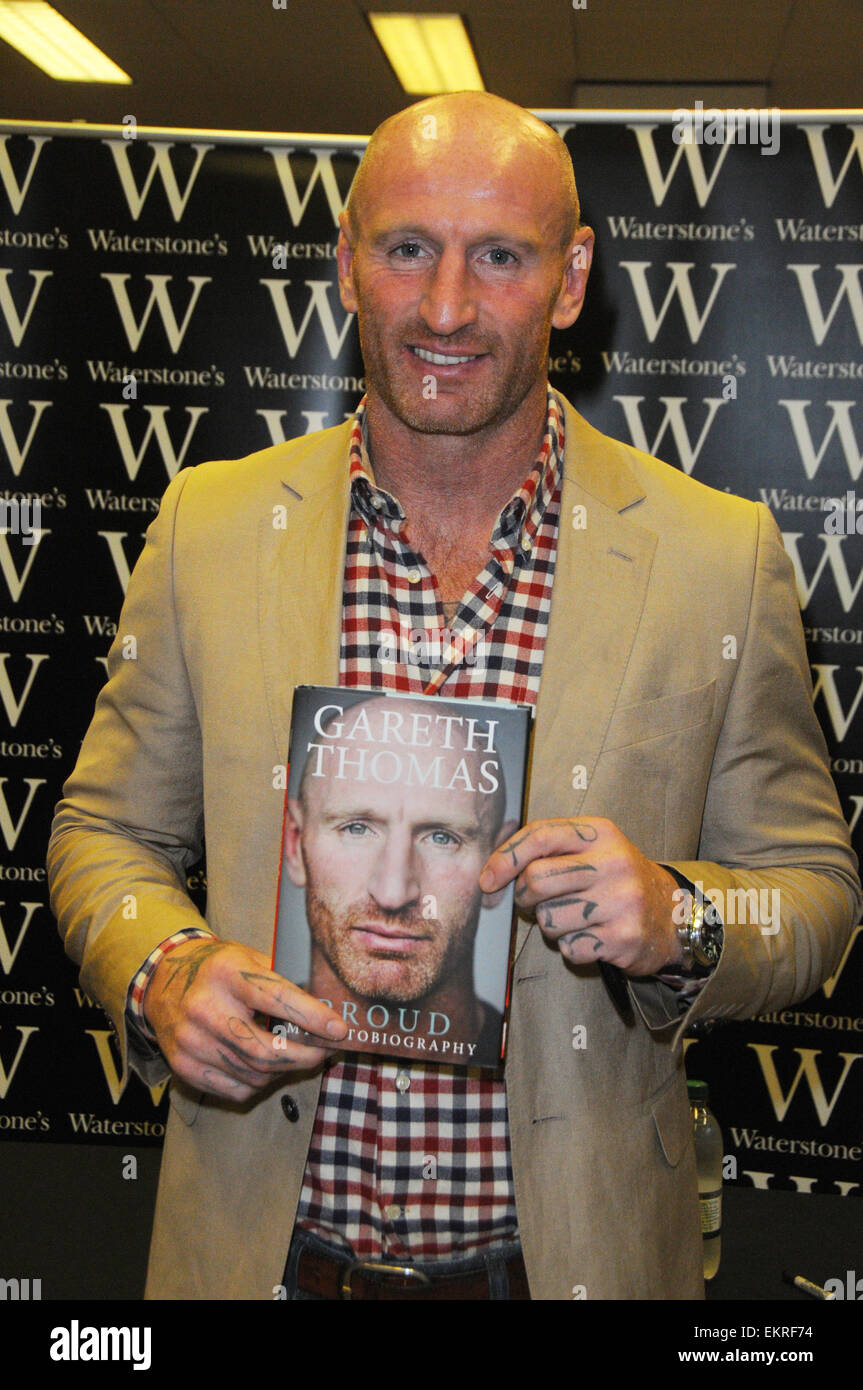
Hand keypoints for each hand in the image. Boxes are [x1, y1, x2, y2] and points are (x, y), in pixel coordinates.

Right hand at [143, 938, 347, 1099]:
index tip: (339, 1030)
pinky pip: (236, 1089)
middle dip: (305, 1056)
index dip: (312, 1018)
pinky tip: (265, 1067)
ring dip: (284, 1071)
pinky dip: (258, 1083)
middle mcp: (205, 1009)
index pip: (276, 999)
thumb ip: (280, 982)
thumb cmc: (217, 968)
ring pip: (254, 1074)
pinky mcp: (184, 1066)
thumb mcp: (248, 957)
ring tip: (298, 1057)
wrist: (162, 980)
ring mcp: (191, 1042)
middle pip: (265, 1050)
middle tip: (323, 1052)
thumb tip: (323, 1012)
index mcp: (226, 974)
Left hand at [479, 817, 682, 976]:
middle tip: (536, 902)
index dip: (504, 859)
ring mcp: (621, 901)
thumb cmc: (616, 879)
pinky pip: (569, 947)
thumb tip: (491, 874)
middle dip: (524, 897)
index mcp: (601, 833)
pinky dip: (571, 947)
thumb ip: (547, 849)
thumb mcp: (592, 848)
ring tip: (574, 917)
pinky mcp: (624, 938)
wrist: (672, 915)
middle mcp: (613, 863)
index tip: (487, 880)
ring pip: (548, 919)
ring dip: (550, 924)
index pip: (538, 837)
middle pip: (536, 880)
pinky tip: (591, 936)